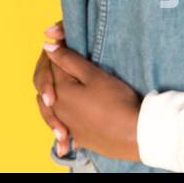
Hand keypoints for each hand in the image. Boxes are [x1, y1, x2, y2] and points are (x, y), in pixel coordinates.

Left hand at [44, 44, 141, 161]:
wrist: (136, 136)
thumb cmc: (117, 102)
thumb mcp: (94, 75)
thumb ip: (69, 60)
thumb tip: (47, 47)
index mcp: (60, 91)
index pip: (51, 65)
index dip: (59, 52)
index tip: (68, 44)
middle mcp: (58, 110)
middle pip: (48, 85)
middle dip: (52, 71)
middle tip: (64, 61)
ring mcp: (68, 126)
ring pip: (51, 106)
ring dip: (52, 94)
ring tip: (61, 87)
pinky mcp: (78, 138)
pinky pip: (63, 124)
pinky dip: (61, 117)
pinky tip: (70, 114)